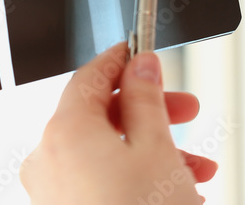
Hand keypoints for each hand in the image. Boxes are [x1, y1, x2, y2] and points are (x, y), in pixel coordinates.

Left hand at [20, 43, 216, 204]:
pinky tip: (174, 191)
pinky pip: (99, 181)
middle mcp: (48, 158)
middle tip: (186, 110)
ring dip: (153, 150)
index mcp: (64, 130)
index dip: (121, 61)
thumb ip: (146, 98)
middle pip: (100, 115)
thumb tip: (141, 68)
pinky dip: (134, 176)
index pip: (89, 76)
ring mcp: (52, 192)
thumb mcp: (155, 148)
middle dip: (151, 113)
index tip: (142, 53)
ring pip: (106, 152)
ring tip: (196, 167)